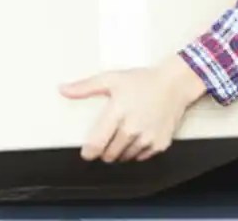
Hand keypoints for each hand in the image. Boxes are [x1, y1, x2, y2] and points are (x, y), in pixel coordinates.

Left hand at [60, 56, 206, 162]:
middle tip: (109, 136)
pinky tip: (138, 136)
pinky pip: (141, 157)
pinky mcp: (159, 144)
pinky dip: (136, 151)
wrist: (174, 84)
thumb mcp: (112, 79)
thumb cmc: (143, 81)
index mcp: (118, 113)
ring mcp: (147, 138)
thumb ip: (85, 87)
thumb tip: (63, 89)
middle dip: (105, 150)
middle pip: (109, 155)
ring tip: (124, 133)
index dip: (89, 152)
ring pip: (124, 158)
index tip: (88, 151)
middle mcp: (132, 128)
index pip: (96, 145)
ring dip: (120, 151)